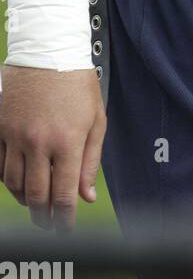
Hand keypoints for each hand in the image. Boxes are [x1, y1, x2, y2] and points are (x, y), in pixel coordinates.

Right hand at [0, 65, 106, 231]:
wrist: (48, 51)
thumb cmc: (77, 83)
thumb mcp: (96, 119)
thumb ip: (90, 161)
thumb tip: (86, 196)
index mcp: (67, 141)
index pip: (63, 195)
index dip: (64, 219)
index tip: (65, 227)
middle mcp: (39, 143)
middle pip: (36, 196)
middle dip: (43, 217)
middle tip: (49, 223)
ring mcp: (16, 137)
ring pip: (14, 185)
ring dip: (25, 200)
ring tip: (36, 204)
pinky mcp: (1, 129)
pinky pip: (0, 166)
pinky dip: (9, 180)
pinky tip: (20, 182)